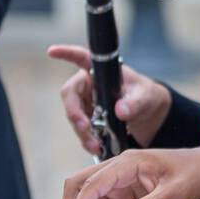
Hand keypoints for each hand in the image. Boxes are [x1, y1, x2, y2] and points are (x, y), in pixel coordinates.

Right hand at [47, 44, 171, 152]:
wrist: (147, 114)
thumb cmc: (145, 95)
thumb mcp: (145, 97)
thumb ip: (135, 103)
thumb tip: (120, 111)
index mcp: (100, 71)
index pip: (82, 58)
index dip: (67, 53)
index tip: (52, 50)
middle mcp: (88, 84)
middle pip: (71, 95)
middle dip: (74, 113)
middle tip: (84, 128)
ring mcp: (86, 102)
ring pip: (74, 116)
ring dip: (82, 132)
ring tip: (96, 146)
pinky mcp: (87, 118)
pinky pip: (82, 129)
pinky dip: (87, 140)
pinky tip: (96, 148)